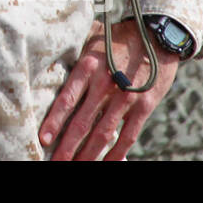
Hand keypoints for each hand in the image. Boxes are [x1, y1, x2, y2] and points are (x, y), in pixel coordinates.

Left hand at [39, 16, 179, 159]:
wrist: (158, 36)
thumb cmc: (118, 36)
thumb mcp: (92, 36)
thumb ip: (73, 51)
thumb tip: (49, 52)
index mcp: (89, 67)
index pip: (67, 99)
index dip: (54, 121)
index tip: (44, 139)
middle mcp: (106, 84)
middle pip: (82, 123)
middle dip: (67, 147)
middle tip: (56, 162)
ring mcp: (126, 98)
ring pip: (103, 134)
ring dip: (89, 155)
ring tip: (76, 166)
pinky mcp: (144, 107)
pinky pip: (128, 136)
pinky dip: (117, 153)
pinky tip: (107, 163)